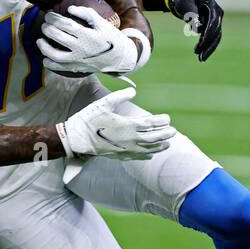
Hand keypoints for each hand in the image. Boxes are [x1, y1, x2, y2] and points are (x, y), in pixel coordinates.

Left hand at [37, 5, 147, 75]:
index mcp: (87, 35)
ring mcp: (77, 60)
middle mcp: (80, 48)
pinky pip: (59, 67)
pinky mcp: (76, 68)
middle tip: (45, 24)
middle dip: (47, 28)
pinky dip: (49, 63)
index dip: (54, 18)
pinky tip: (46, 56)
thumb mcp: (103, 23)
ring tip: (40, 40)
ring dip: (44, 46)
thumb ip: (87, 13)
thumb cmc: (111, 38)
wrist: (119, 58)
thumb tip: (70, 9)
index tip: (49, 15)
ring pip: (54, 54)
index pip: (65, 25)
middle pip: (57, 36)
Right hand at [57, 88, 174, 161]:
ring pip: (147, 149)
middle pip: (153, 138)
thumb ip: (120, 96)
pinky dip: (146, 155)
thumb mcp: (104, 103)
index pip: (150, 123)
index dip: (161, 121)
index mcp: (127, 125)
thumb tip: (134, 91)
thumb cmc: (89, 119)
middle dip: (164, 134)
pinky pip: (137, 157)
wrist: (76, 139)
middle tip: (173, 131)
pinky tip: (150, 154)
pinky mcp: (119, 156)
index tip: (167, 118)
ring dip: (159, 146)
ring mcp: (125, 149)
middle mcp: (129, 139)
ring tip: (167, 144)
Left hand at [168, 0, 222, 60]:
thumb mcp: (185, 3)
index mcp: (213, 7)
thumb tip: (198, 29)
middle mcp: (218, 14)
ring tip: (200, 58)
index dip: (208, 34)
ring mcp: (216, 21)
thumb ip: (192, 14)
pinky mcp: (211, 26)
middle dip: (208, 45)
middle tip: (200, 56)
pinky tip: (200, 53)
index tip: (201, 44)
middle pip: (216, 32)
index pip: (213, 22)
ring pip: (215, 37)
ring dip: (208, 48)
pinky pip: (211, 38)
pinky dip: (206, 46)